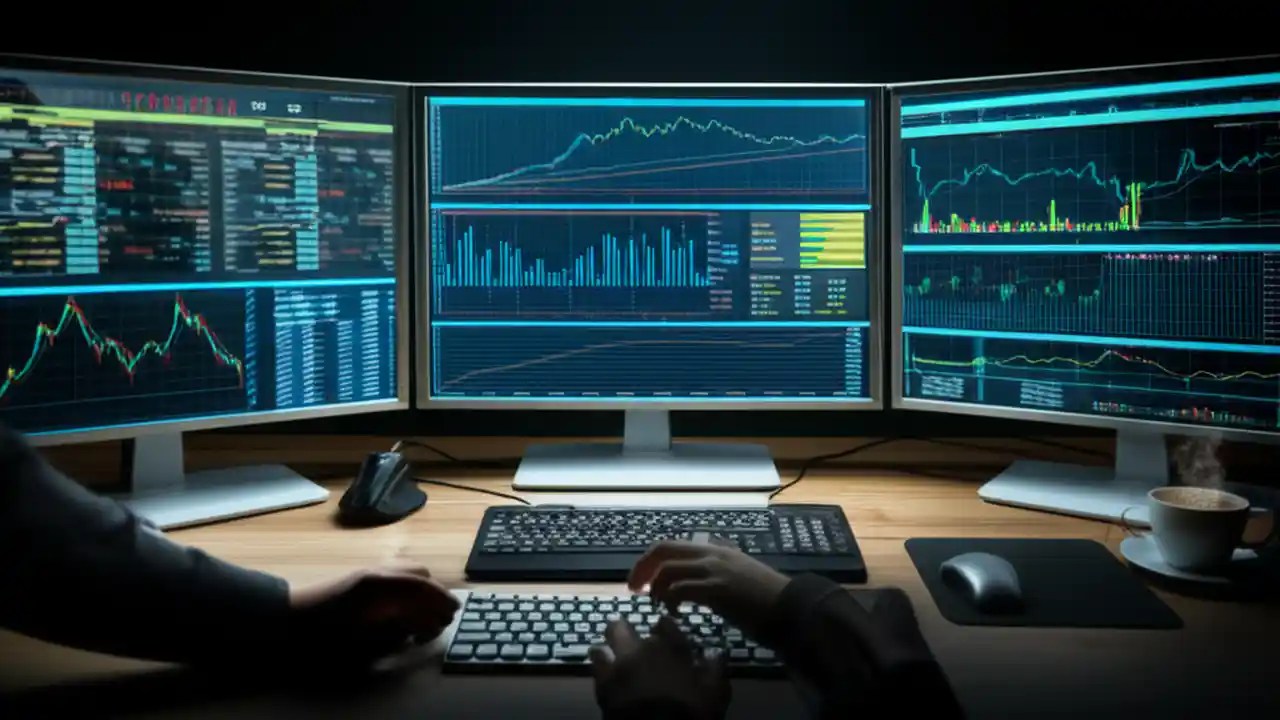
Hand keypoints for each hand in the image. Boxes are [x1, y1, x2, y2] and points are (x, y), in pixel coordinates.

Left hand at [287, 563, 458, 664]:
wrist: (288, 617)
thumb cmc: (324, 628)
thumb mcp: (364, 631)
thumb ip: (398, 623)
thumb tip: (424, 620)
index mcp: (381, 581)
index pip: (422, 584)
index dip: (441, 598)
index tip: (453, 611)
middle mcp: (378, 571)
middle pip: (419, 574)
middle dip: (434, 592)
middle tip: (442, 614)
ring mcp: (369, 572)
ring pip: (407, 573)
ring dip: (422, 590)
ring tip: (425, 613)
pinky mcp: (361, 578)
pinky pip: (394, 577)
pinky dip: (407, 589)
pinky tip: (404, 608)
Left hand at [591, 617, 729, 719]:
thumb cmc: (690, 713)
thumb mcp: (715, 694)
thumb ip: (715, 669)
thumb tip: (714, 652)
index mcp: (670, 648)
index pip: (665, 623)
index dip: (665, 626)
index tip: (667, 632)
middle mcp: (640, 650)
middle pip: (621, 627)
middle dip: (624, 631)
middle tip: (631, 641)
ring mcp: (618, 666)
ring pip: (602, 645)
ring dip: (607, 650)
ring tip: (612, 658)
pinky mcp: (602, 686)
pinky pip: (595, 669)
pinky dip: (600, 669)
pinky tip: (606, 676)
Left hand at [628, 540, 788, 638]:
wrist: (790, 606)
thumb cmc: (765, 596)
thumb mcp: (737, 574)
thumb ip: (716, 572)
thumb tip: (695, 581)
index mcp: (715, 550)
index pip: (671, 545)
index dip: (650, 560)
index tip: (641, 579)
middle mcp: (712, 554)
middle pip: (662, 550)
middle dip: (642, 569)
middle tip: (633, 589)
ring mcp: (714, 570)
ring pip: (668, 570)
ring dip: (657, 590)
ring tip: (660, 606)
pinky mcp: (717, 589)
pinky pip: (681, 589)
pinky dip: (670, 601)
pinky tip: (675, 613)